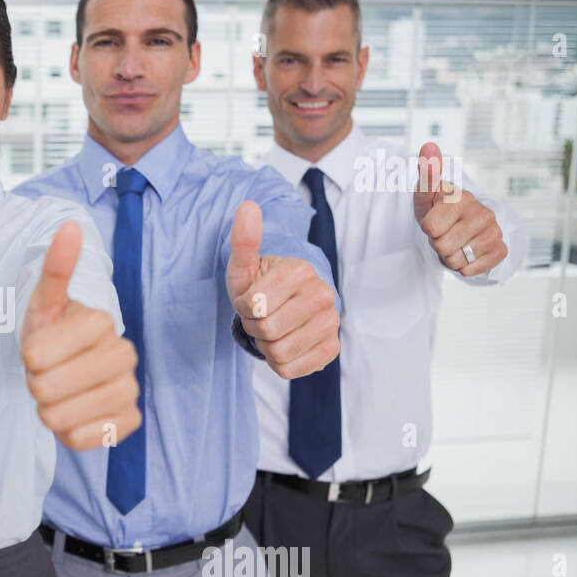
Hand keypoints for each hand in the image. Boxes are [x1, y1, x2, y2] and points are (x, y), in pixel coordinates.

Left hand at [20, 221, 141, 450]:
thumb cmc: (53, 333)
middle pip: (46, 389)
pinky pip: (82, 440)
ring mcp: (130, 389)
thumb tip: (70, 227)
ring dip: (48, 410)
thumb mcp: (44, 303)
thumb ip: (55, 268)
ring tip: (59, 392)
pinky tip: (74, 415)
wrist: (72, 368)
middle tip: (48, 374)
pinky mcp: (130, 421)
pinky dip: (67, 433)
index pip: (36, 356)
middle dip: (36, 385)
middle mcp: (124, 354)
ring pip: (60, 418)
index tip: (38, 351)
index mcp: (102, 321)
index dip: (27, 358)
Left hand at [226, 200, 339, 379]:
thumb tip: (247, 206)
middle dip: (254, 326)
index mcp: (301, 271)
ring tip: (271, 329)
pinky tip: (284, 344)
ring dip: (265, 346)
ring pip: (278, 352)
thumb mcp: (245, 265)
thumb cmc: (259, 285)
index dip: (244, 307)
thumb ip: (244, 239)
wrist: (282, 307)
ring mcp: (332, 323)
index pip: (256, 305)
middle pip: (267, 329)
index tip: (253, 299)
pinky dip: (278, 363)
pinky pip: (290, 370)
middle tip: (261, 316)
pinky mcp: (332, 349)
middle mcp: (324, 295)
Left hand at [415, 142, 506, 276]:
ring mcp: (494, 231)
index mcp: (462, 197)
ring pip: (455, 261)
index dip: (427, 228)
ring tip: (454, 242)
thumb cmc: (437, 210)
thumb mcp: (426, 195)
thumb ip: (426, 173)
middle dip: (437, 244)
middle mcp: (483, 212)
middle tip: (444, 233)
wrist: (461, 227)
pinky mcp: (500, 249)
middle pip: (441, 247)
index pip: (430, 228)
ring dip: (449, 256)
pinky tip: (466, 252)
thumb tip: (428, 146)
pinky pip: (471, 270)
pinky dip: (463, 267)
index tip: (434, 219)